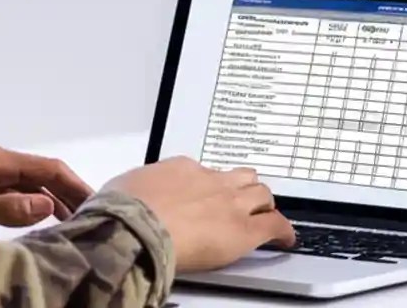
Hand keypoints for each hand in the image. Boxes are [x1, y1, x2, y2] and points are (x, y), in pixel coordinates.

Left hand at [0, 145, 93, 229]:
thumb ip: (9, 208)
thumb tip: (48, 203)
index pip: (48, 167)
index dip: (74, 184)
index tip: (97, 203)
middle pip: (42, 175)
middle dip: (68, 193)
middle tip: (93, 217)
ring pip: (30, 186)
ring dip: (52, 201)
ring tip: (75, 223)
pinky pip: (16, 196)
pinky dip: (34, 206)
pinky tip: (44, 222)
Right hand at [103, 157, 295, 273]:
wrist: (136, 227)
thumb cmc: (124, 211)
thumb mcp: (121, 186)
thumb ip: (133, 188)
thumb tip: (120, 192)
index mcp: (181, 168)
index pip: (204, 171)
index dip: (208, 185)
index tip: (204, 195)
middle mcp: (210, 180)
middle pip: (240, 177)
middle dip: (244, 187)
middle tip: (244, 199)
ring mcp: (229, 203)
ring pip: (261, 194)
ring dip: (264, 204)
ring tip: (266, 214)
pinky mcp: (243, 230)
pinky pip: (274, 225)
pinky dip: (283, 231)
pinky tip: (286, 238)